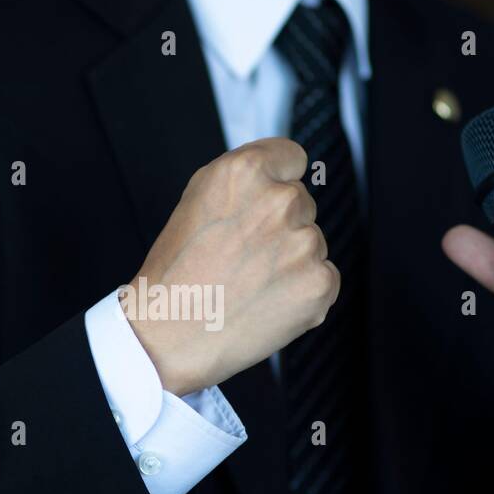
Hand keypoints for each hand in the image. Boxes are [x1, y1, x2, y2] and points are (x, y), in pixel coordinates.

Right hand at [125, 137, 339, 396]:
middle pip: (302, 202)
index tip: (259, 205)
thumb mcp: (198, 200)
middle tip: (241, 256)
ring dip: (291, 261)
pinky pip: (324, 278)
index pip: (292, 157)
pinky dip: (302, 293)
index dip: (275, 182)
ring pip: (312, 242)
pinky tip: (266, 303)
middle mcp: (281, 200)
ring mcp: (304, 242)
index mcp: (246, 171)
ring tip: (249, 284)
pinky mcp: (319, 283)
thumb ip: (245, 180)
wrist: (169, 335)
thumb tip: (283, 175)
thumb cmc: (176, 273)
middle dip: (279, 226)